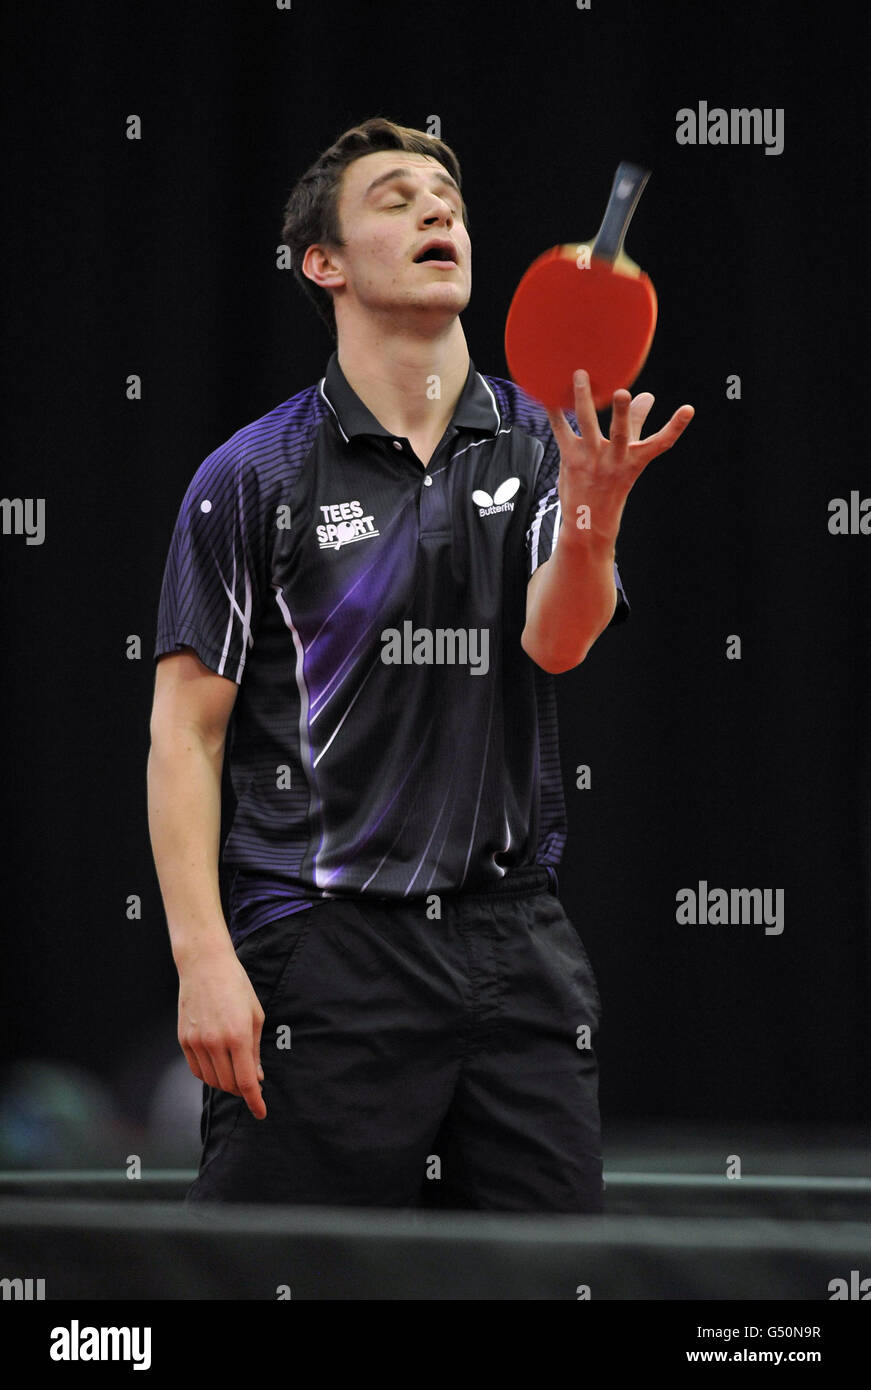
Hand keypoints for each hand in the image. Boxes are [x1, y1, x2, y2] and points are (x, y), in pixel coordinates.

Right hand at [177, 947, 267, 1118]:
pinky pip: (196, 1069)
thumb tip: (257, 1078)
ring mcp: (196, 1041)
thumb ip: (255, 1050)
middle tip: (250, 1083)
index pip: (246, 1081)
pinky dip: (208, 1074)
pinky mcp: (184, 1039)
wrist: (204, 965)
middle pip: (228, 1084)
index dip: (255, 1101)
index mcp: (238, 1035)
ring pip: (211, 1080)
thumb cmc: (236, 986)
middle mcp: (215, 1042)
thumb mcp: (255, 1015)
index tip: (261, 1112)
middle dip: (241, 1089)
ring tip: (234, 1071)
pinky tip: (217, 1067)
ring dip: (225, 1083)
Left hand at [546, 370, 693, 545]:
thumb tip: (648, 396)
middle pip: (620, 434)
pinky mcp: (570, 459)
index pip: (661, 444)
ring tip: (581, 375)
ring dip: (583, 399)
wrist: (589, 523)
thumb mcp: (629, 459)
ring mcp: (591, 459)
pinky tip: (548, 393)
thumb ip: (637, 424)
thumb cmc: (612, 484)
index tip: (689, 410)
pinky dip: (555, 412)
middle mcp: (615, 460)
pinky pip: (561, 431)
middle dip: (623, 413)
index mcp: (635, 460)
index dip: (676, 427)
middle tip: (623, 392)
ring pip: (587, 425)